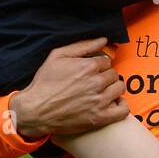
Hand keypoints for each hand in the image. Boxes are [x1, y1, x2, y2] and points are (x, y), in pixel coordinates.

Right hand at [9, 38, 130, 140]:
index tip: (90, 72)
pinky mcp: (99, 118)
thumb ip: (83, 45)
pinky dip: (121, 106)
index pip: (106, 62)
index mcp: (88, 66)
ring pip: (119, 89)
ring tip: (102, 92)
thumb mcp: (58, 56)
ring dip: (112, 89)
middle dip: (105, 77)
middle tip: (94, 83)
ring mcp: (99, 101)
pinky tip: (112, 103)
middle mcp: (96, 83)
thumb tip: (104, 39)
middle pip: (114, 75)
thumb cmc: (45, 82)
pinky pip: (123, 110)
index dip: (98, 66)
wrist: (36, 110)